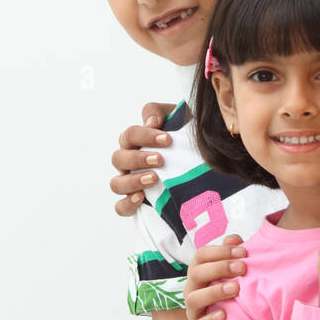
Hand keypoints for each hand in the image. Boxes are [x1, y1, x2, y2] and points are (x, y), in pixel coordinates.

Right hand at [109, 103, 175, 217]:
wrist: (202, 160)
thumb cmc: (185, 137)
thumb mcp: (177, 119)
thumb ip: (160, 112)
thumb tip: (152, 122)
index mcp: (135, 141)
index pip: (129, 136)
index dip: (145, 136)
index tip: (167, 139)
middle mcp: (128, 162)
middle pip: (118, 159)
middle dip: (138, 159)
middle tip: (160, 160)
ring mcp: (130, 183)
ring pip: (116, 183)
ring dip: (133, 180)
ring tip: (154, 178)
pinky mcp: (136, 203)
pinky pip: (121, 207)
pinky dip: (127, 203)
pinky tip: (141, 197)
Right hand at [183, 236, 247, 319]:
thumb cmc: (229, 294)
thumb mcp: (231, 274)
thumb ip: (232, 255)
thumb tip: (235, 239)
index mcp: (199, 271)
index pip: (202, 255)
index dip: (221, 251)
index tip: (243, 252)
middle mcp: (192, 288)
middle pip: (197, 273)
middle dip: (220, 268)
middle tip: (242, 268)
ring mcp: (192, 310)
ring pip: (193, 298)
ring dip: (215, 292)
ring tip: (236, 289)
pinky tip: (223, 315)